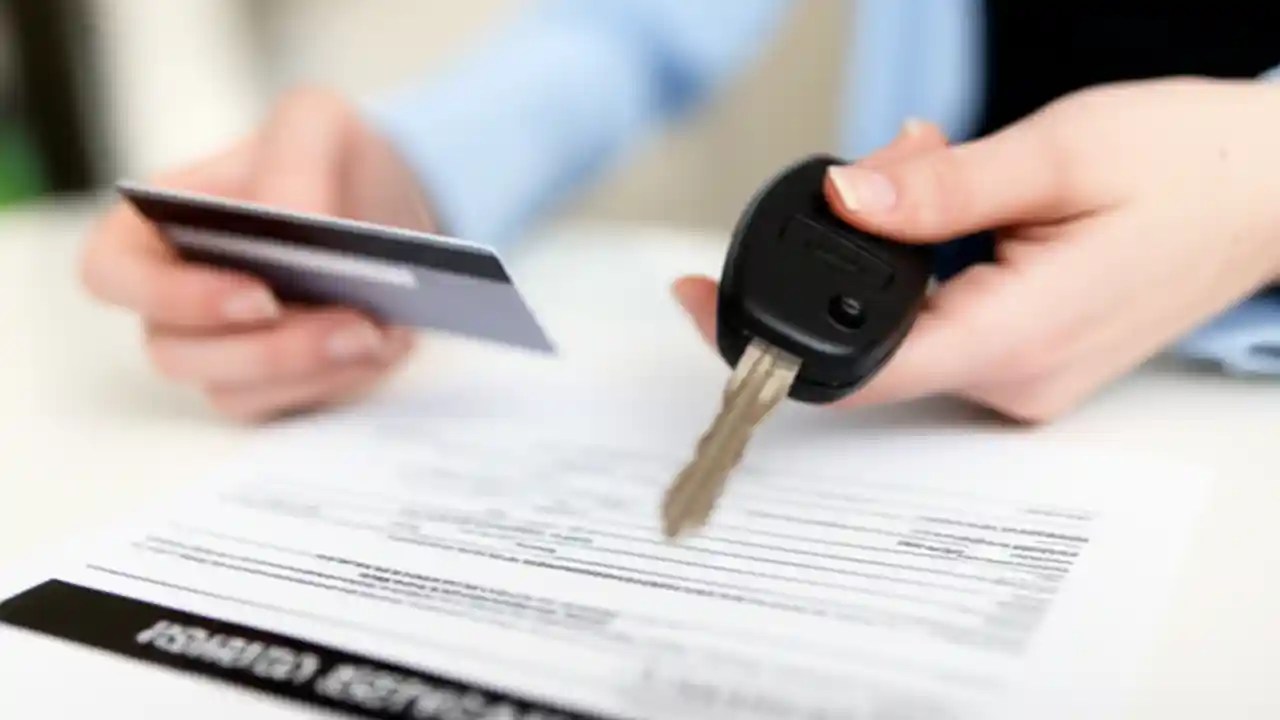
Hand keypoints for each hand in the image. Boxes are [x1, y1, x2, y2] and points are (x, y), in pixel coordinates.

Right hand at [81, 89, 432, 420]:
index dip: (171, 297)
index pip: (111, 276)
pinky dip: (342, 380)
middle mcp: (174, 301)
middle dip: (269, 348)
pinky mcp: (276, 383)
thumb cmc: (330, 157)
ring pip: (235, 392)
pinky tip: (392, 342)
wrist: (397, 201)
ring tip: (380, 333)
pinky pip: (288, 404)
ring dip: (311, 371)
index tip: (257, 294)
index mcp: (152, 229)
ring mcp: (222, 349)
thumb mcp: (316, 122)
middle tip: (351, 324)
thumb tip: (292, 223)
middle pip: (178, 354)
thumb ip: (293, 162)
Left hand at [674, 78, 1279, 422]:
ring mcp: (1023, 379)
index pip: (858, 370)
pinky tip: (958, 211)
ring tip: (941, 171)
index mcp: (1017, 337)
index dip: (766, 343)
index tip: (699, 303)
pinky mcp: (1029, 360)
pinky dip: (928, 269)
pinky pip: (946, 325)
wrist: (1271, 189)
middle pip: (874, 339)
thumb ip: (942, 191)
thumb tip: (844, 200)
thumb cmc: (1189, 166)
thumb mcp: (1058, 154)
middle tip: (890, 168)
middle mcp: (1014, 379)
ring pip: (909, 327)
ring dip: (894, 252)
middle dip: (847, 252)